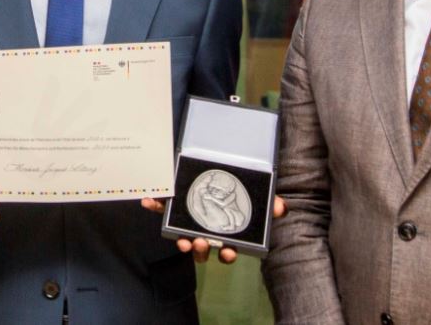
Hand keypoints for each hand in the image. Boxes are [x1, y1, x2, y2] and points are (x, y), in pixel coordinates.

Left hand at [141, 195, 287, 263]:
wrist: (221, 176)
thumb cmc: (241, 194)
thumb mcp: (258, 198)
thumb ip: (272, 203)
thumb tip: (282, 207)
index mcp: (226, 235)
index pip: (227, 251)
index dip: (227, 255)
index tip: (227, 254)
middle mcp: (207, 234)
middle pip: (202, 249)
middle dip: (199, 250)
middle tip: (198, 243)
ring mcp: (190, 224)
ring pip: (183, 239)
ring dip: (181, 241)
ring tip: (180, 239)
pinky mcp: (175, 210)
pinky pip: (163, 211)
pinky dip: (155, 206)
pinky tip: (148, 201)